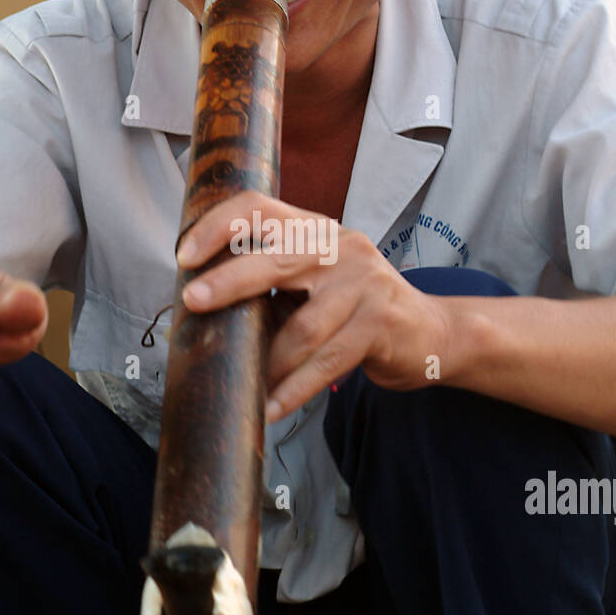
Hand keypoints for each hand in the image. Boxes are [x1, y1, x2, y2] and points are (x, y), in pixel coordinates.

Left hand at [175, 191, 450, 421]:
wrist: (430, 332)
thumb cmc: (356, 309)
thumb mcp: (314, 283)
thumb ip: (270, 284)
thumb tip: (201, 308)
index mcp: (315, 229)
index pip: (259, 207)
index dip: (218, 226)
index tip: (185, 256)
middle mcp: (341, 246)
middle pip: (275, 259)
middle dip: (229, 281)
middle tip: (193, 302)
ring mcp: (364, 282)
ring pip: (302, 327)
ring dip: (267, 362)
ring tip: (242, 385)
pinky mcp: (380, 322)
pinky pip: (328, 362)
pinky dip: (295, 389)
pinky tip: (272, 407)